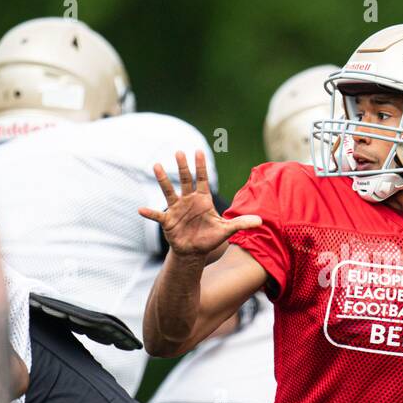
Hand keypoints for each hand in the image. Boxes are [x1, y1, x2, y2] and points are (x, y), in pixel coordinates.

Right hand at [138, 150, 259, 257]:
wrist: (194, 251)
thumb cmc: (209, 238)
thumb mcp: (227, 231)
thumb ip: (242, 223)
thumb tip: (261, 221)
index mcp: (203, 200)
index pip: (202, 179)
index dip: (201, 166)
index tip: (199, 151)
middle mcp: (188, 201)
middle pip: (185, 180)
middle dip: (183, 167)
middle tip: (179, 151)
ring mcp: (176, 209)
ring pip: (169, 191)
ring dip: (163, 180)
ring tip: (156, 166)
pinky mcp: (168, 221)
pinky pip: (158, 215)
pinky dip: (150, 213)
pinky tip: (141, 210)